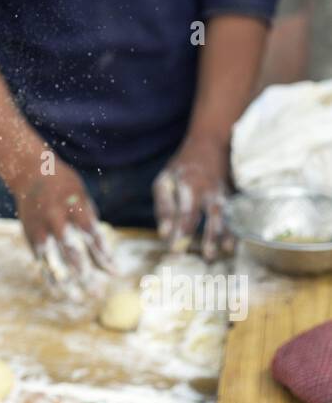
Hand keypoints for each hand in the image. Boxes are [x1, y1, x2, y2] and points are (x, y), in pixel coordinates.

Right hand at [12, 150, 115, 300]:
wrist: (30, 172)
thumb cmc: (65, 186)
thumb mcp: (82, 197)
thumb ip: (90, 224)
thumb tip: (104, 256)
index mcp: (74, 206)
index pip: (92, 237)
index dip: (104, 256)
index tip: (115, 274)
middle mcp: (56, 218)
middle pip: (73, 252)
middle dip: (86, 275)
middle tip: (98, 293)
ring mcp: (41, 228)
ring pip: (54, 260)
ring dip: (67, 282)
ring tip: (78, 299)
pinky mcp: (30, 235)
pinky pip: (41, 260)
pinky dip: (50, 276)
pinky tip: (59, 292)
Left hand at [153, 134, 232, 260]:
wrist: (211, 144)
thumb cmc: (182, 168)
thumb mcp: (165, 180)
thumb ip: (164, 206)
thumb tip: (164, 234)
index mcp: (189, 185)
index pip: (186, 212)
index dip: (182, 232)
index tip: (175, 251)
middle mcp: (210, 189)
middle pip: (212, 215)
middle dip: (210, 237)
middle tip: (207, 258)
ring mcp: (225, 192)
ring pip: (228, 215)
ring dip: (227, 235)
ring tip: (225, 253)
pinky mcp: (235, 196)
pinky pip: (237, 215)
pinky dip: (237, 231)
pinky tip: (234, 247)